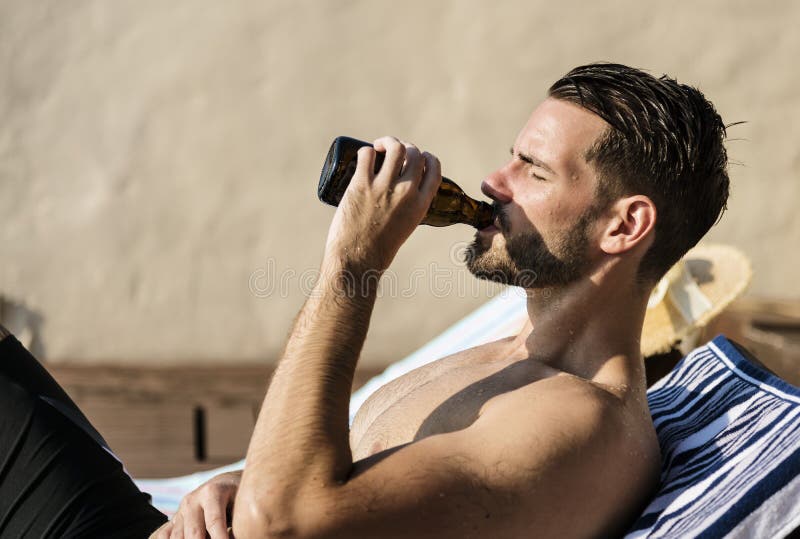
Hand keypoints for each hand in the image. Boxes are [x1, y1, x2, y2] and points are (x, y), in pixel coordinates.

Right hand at [149, 471, 240, 538]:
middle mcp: (192, 500)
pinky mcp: (173, 520)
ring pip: (178, 537)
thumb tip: (242, 535)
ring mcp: (180, 510)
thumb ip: (239, 519)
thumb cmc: (239, 495)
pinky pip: (163, 535)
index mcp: (212, 492)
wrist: (225, 484)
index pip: (214, 522)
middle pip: (194, 533)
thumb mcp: (242, 502)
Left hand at [323, 136, 441, 271]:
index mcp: (421, 204)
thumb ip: (408, 208)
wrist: (356, 260)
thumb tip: (399, 194)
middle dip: (406, 147)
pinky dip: (367, 151)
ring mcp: (383, 187)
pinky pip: (367, 155)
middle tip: (393, 152)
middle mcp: (406, 192)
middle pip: (415, 153)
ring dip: (388, 142)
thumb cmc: (378, 249)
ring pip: (395, 148)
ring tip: (380, 147)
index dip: (428, 158)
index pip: (434, 169)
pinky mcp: (361, 185)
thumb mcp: (406, 226)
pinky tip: (364, 156)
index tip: (419, 157)